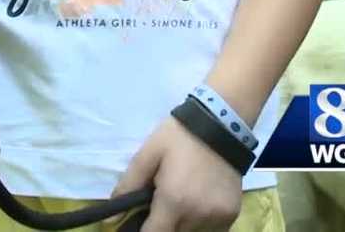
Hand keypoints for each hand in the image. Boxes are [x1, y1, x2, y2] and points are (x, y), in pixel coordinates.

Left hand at [108, 117, 242, 231]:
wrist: (221, 124)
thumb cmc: (179, 137)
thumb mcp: (147, 155)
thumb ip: (128, 187)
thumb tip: (112, 218)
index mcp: (174, 201)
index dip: (143, 231)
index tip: (140, 221)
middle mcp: (197, 216)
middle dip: (163, 226)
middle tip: (159, 207)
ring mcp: (218, 218)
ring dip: (182, 226)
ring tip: (178, 204)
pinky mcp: (232, 215)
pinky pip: (212, 231)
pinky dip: (200, 225)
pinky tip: (196, 206)